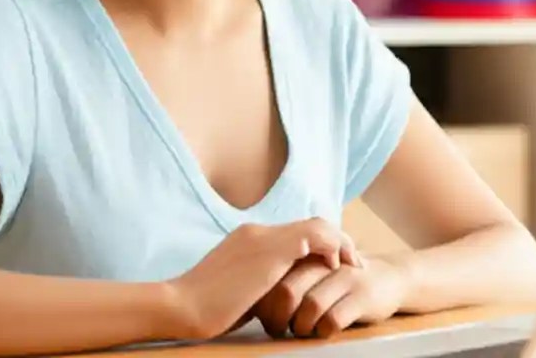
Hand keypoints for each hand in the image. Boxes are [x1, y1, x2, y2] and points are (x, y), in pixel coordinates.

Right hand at [163, 218, 358, 340]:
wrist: (182, 306)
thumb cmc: (206, 309)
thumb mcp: (239, 291)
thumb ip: (260, 284)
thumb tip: (280, 296)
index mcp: (249, 239)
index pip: (294, 233)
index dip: (318, 247)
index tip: (332, 266)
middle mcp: (258, 231)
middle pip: (310, 225)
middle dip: (336, 242)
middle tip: (352, 263)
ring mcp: (264, 237)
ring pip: (317, 225)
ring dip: (340, 243)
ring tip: (353, 265)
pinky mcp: (271, 250)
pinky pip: (315, 236)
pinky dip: (333, 247)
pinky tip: (337, 266)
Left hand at [274, 256, 411, 338]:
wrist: (390, 276)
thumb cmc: (341, 280)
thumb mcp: (315, 268)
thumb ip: (287, 274)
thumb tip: (251, 300)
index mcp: (308, 253)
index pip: (272, 274)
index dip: (262, 300)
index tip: (261, 315)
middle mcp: (325, 261)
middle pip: (287, 289)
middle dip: (276, 317)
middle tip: (277, 328)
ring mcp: (346, 277)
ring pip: (310, 305)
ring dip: (300, 326)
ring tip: (301, 330)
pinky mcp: (364, 295)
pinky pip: (334, 319)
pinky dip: (322, 331)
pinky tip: (323, 330)